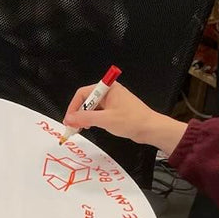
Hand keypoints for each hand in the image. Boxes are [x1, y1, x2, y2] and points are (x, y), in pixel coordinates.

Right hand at [63, 81, 187, 155]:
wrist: (150, 129)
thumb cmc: (131, 121)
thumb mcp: (105, 120)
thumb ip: (85, 118)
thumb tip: (68, 119)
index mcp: (108, 88)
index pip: (83, 94)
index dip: (73, 107)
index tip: (69, 120)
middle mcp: (109, 92)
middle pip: (86, 100)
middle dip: (78, 113)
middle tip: (73, 127)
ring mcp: (112, 102)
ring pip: (91, 108)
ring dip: (84, 118)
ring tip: (81, 129)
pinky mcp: (114, 110)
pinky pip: (98, 113)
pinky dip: (92, 120)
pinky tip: (91, 128)